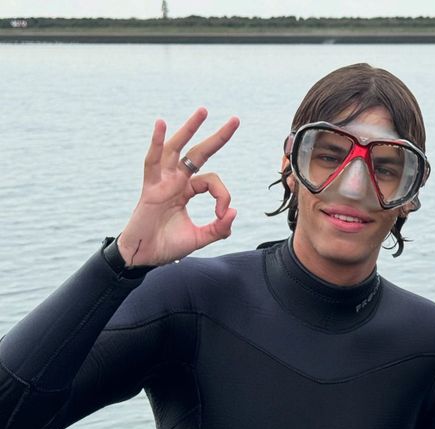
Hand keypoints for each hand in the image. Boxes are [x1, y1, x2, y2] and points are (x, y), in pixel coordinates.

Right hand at [117, 108, 239, 266]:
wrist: (144, 257)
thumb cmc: (167, 246)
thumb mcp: (200, 237)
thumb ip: (219, 228)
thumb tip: (234, 212)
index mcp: (187, 190)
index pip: (212, 181)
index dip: (223, 195)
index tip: (222, 214)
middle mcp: (175, 181)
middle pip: (199, 152)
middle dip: (217, 136)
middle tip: (236, 120)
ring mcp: (162, 181)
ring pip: (177, 149)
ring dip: (190, 129)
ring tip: (204, 111)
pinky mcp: (149, 187)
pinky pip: (152, 161)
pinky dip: (155, 142)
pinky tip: (161, 124)